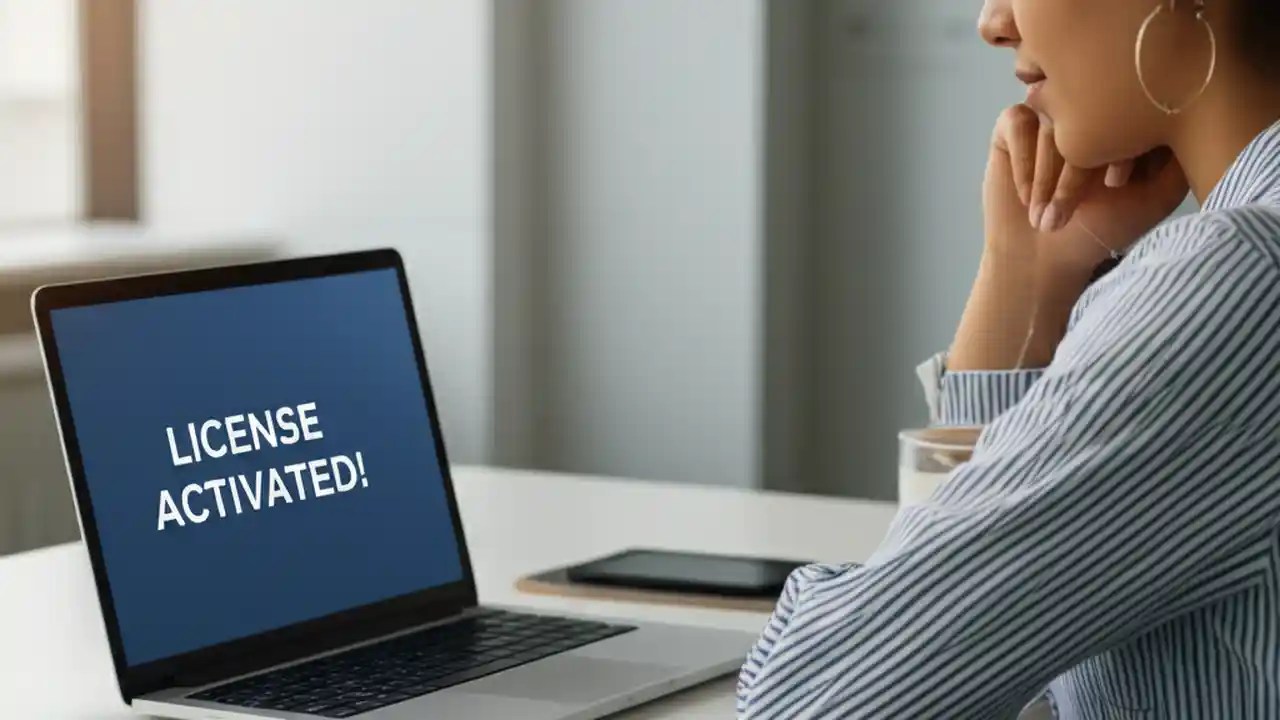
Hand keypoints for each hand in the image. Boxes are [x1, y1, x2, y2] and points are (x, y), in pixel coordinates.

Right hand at [985, 104, 1188, 279]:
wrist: (1043, 255)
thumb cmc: (1101, 228)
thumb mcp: (1157, 195)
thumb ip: (1177, 156)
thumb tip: (1180, 112)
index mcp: (1125, 120)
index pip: (1131, 104)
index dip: (1123, 145)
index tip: (1116, 186)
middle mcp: (1086, 111)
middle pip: (1087, 109)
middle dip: (1081, 162)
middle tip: (1077, 206)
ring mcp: (1049, 114)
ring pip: (1051, 117)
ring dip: (1049, 172)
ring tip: (1047, 214)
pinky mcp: (1013, 124)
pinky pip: (1017, 120)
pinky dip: (1025, 162)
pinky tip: (1028, 196)